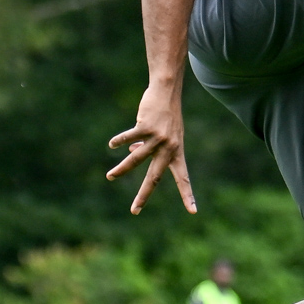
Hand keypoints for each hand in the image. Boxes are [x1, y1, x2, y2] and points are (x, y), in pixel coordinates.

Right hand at [106, 82, 195, 214]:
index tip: (193, 212)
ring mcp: (158, 138)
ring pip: (136, 159)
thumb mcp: (165, 134)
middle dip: (144, 195)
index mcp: (177, 153)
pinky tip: (113, 145)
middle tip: (135, 211)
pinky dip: (119, 141)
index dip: (188, 195)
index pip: (184, 178)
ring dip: (121, 170)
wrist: (167, 91)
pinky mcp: (146, 127)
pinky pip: (129, 138)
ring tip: (110, 177)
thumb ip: (152, 147)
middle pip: (155, 177)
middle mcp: (169, 148)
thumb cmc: (166, 114)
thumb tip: (130, 152)